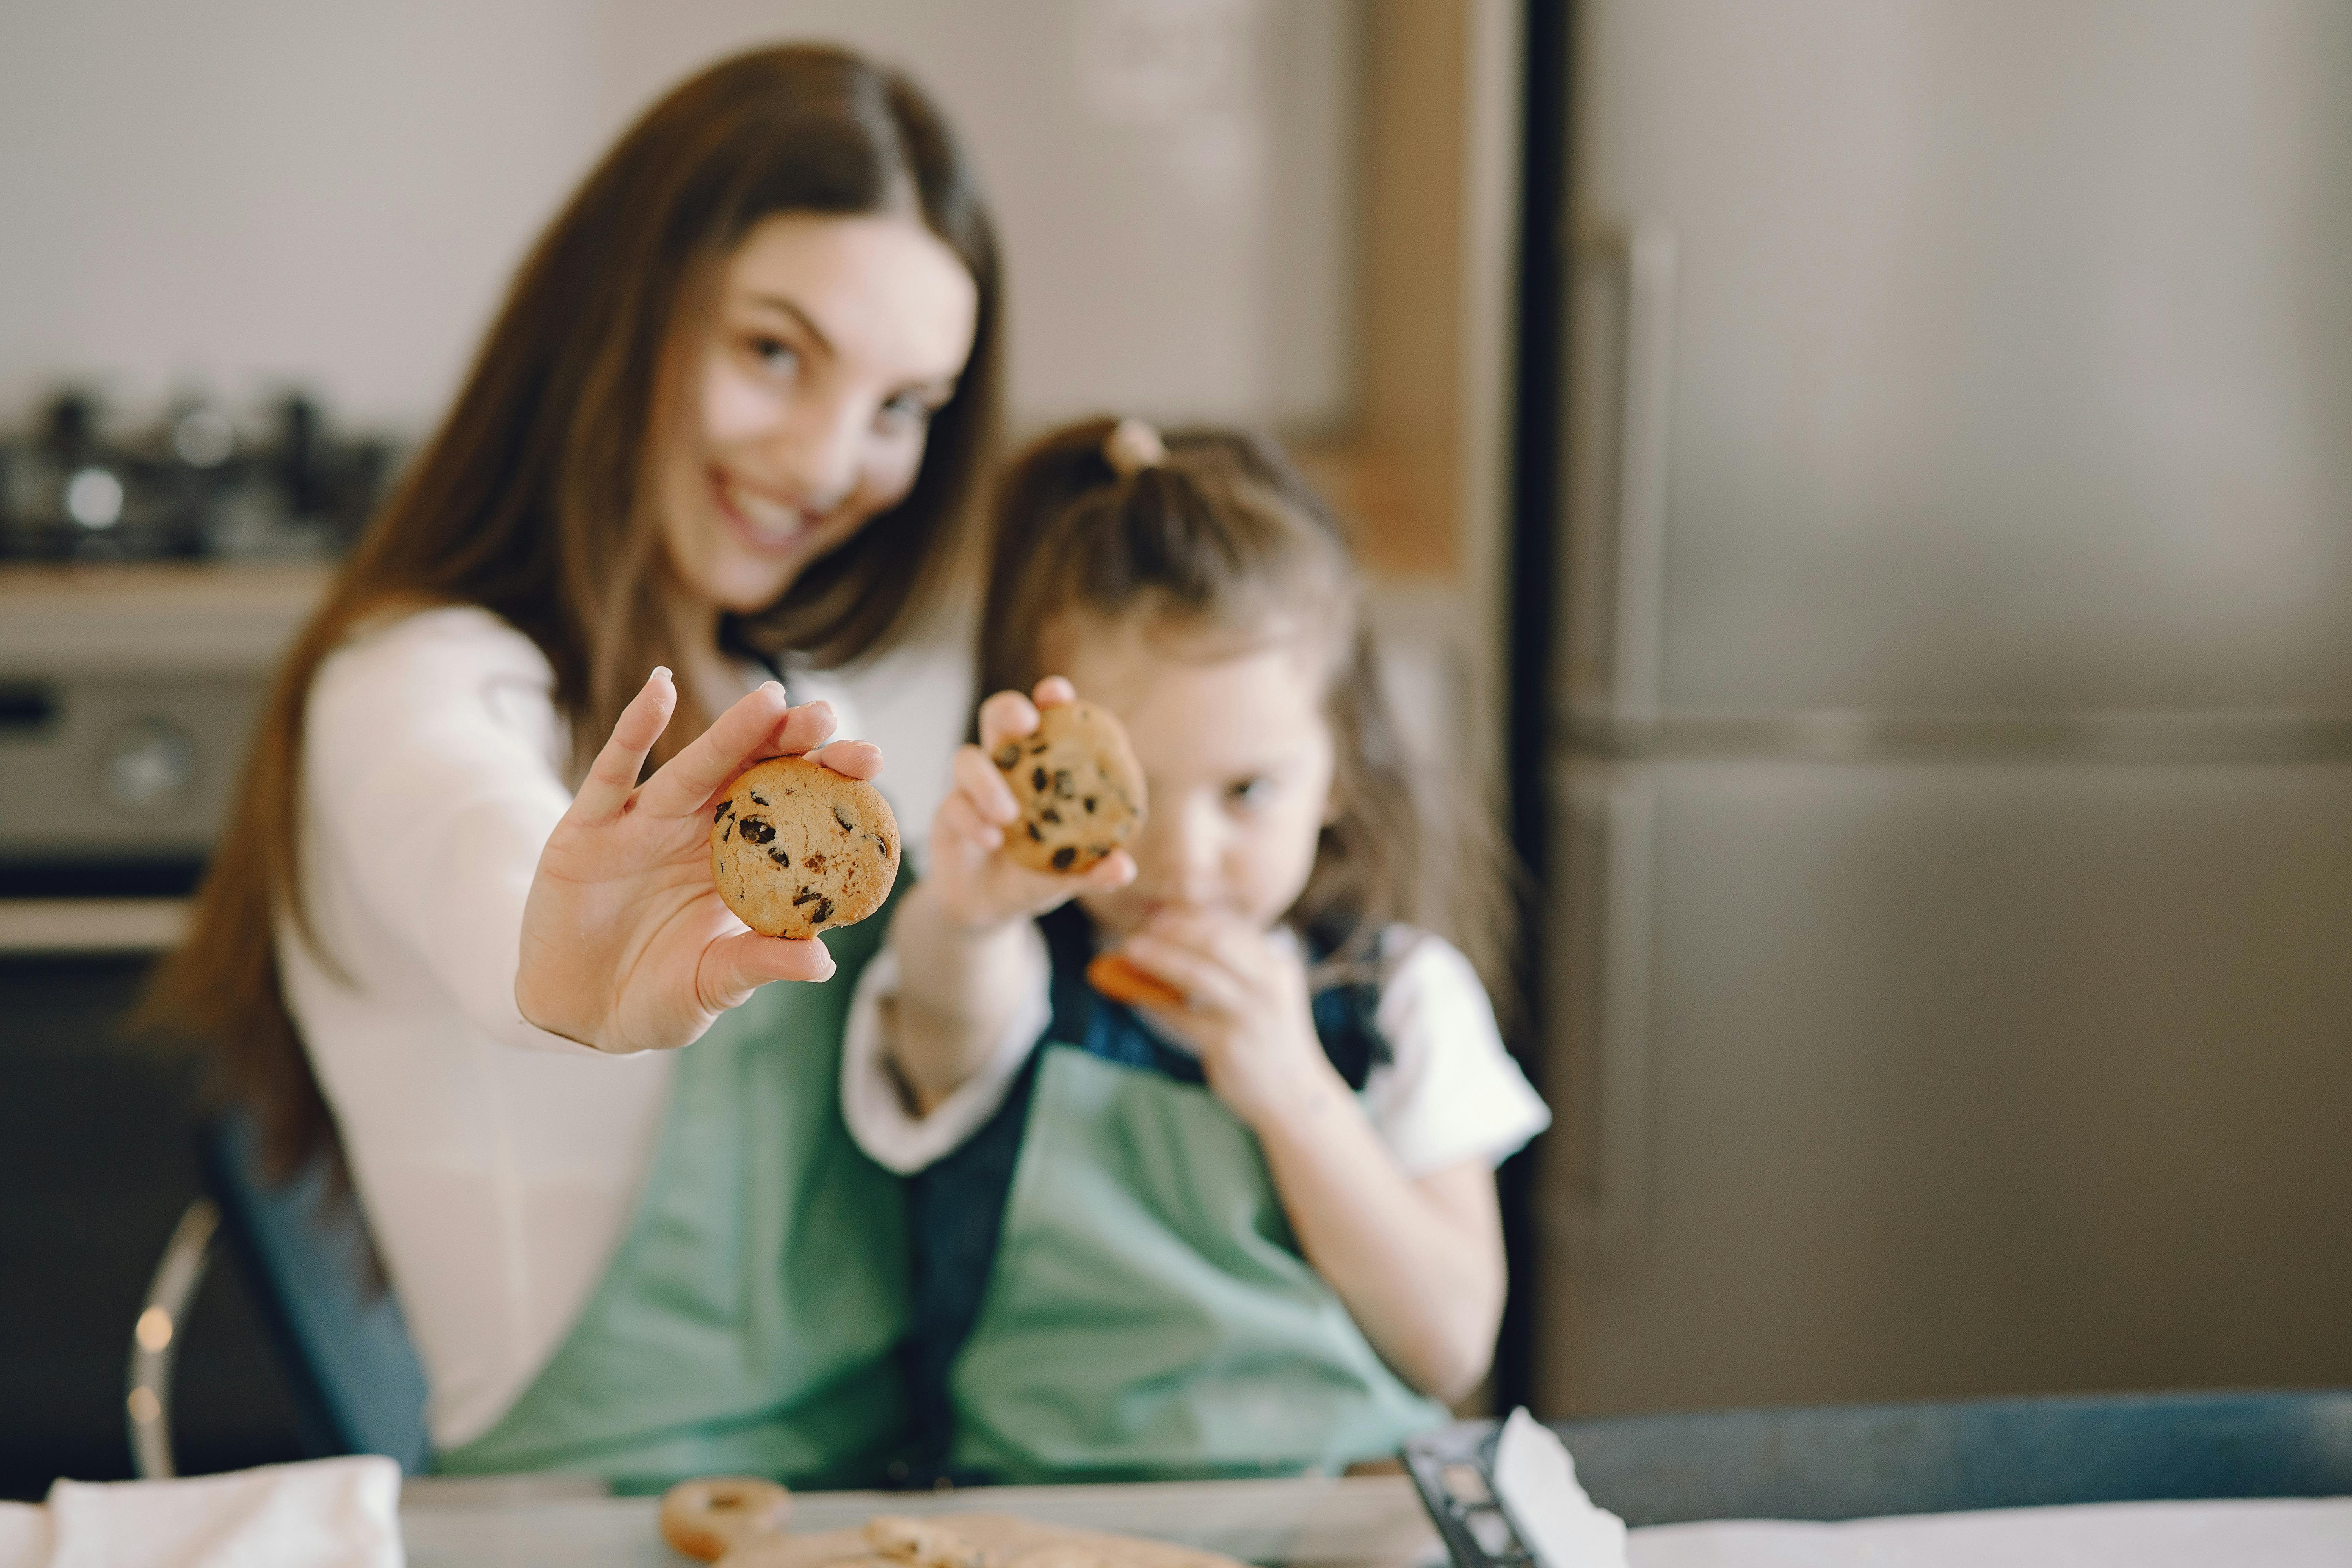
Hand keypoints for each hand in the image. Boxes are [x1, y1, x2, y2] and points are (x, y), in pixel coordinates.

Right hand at [514, 669, 881, 1052]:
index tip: (871, 762)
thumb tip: (822, 959)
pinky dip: (634, 730)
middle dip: (790, 739)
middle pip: (752, 772)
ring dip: (732, 730)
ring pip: (695, 766)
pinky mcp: (589, 827)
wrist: (580, 1015)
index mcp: (740, 860)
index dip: (829, 779)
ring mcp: (643, 823)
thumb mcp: (715, 982)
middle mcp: (697, 829)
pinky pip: (613, 772)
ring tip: (771, 699)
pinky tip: (659, 689)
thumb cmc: (657, 994)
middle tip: (826, 715)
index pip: (793, 807)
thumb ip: (761, 963)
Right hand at [925, 676, 1134, 933]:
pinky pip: (953, 805)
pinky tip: (992, 841)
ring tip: (1010, 815)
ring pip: (967, 758)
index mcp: (1040, 768)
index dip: (1050, 699)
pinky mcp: (946, 814)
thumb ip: (1092, 870)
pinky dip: (972, 820)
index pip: (1046, 720)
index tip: (1058, 693)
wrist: (987, 908)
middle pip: (996, 718)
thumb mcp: (1066, 874)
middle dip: (1008, 710)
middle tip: (1026, 725)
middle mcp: (1004, 767)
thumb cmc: (1034, 875)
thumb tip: (1124, 868)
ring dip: (988, 782)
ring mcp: (971, 788)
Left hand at [1117, 908, 1349, 1134]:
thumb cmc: (1270, 1037)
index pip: (1230, 927)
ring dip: (1159, 959)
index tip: (1160, 914)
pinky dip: (1156, 1002)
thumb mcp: (1266, 993)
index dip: (1190, 917)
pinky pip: (1182, 1017)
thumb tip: (1182, 936)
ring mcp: (1249, 1016)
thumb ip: (1238, 965)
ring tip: (1129, 950)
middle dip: (1174, 930)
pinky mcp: (1228, 1046)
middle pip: (1214, 942)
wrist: (1294, 1094)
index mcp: (1277, 965)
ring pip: (1196, 976)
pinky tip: (1136, 994)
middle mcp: (1268, 985)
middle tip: (1142, 927)